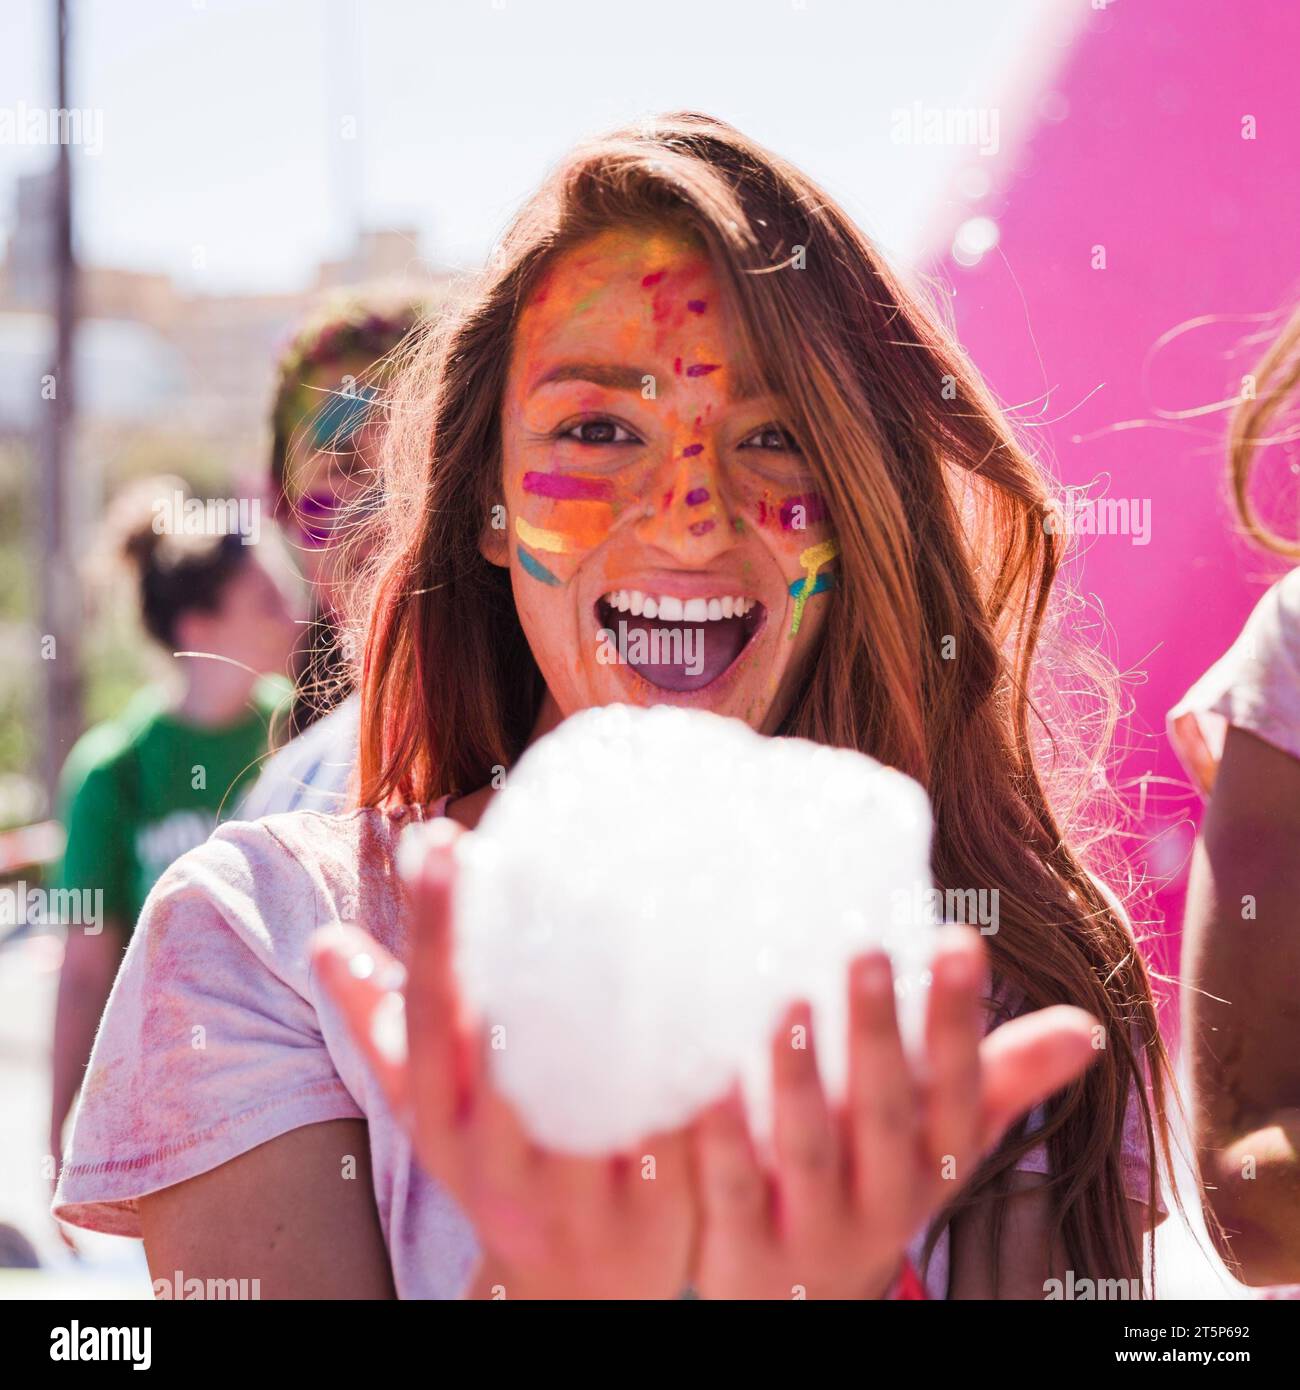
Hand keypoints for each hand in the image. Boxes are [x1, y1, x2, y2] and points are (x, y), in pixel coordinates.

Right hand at [312, 823, 694, 1299]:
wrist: (575, 1296)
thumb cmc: (500, 1169)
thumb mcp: (436, 1112)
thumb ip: (385, 1026)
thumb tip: (323, 942)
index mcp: (444, 1126)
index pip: (426, 1020)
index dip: (429, 932)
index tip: (435, 839)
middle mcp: (497, 1162)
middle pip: (492, 1043)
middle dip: (497, 947)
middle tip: (516, 846)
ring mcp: (576, 1190)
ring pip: (585, 1088)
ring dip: (604, 1000)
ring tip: (625, 899)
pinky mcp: (653, 1209)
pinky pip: (669, 1131)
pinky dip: (687, 1069)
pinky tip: (712, 992)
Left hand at [691, 928, 1099, 1298]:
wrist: (799, 1301)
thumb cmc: (872, 1183)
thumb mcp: (941, 1143)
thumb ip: (999, 1080)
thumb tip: (1086, 1027)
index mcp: (932, 1163)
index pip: (957, 1088)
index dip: (959, 1020)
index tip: (959, 939)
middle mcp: (882, 1198)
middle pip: (885, 1114)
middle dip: (880, 1035)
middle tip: (868, 950)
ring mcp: (811, 1225)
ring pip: (807, 1150)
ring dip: (800, 1078)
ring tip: (791, 1002)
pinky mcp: (740, 1242)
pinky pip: (730, 1185)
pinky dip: (721, 1135)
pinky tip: (710, 1080)